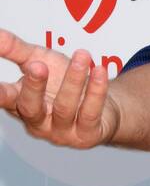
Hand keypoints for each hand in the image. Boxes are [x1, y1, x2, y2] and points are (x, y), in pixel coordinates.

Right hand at [0, 27, 119, 149]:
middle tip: (37, 66)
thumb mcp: (39, 61)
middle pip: (31, 106)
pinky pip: (90, 112)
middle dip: (34, 86)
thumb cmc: (63, 82)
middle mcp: (39, 120)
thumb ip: (16, 50)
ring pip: (65, 107)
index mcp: (21, 103)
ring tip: (81, 55)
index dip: (0, 93)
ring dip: (73, 80)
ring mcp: (62, 131)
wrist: (103, 107)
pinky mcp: (86, 135)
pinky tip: (99, 70)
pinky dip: (96, 91)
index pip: (6, 98)